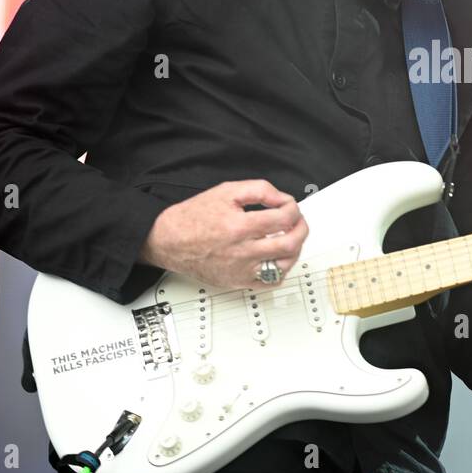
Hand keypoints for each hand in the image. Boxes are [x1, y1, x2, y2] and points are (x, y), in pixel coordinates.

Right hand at [139, 180, 308, 289]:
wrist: (169, 240)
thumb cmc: (194, 218)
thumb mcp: (226, 191)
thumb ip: (259, 190)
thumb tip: (282, 198)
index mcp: (239, 226)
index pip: (283, 218)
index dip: (293, 208)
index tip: (289, 206)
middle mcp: (242, 251)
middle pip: (290, 244)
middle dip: (302, 229)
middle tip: (298, 222)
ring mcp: (241, 270)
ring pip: (285, 265)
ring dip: (295, 250)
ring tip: (290, 238)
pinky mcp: (238, 282)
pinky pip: (270, 282)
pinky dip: (282, 270)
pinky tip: (279, 257)